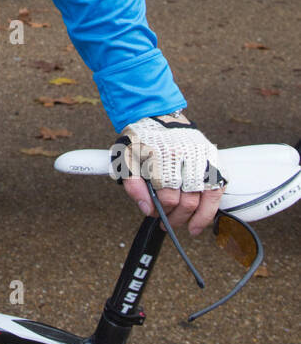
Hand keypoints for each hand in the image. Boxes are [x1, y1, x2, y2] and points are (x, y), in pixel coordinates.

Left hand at [112, 112, 224, 236]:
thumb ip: (133, 185)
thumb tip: (148, 209)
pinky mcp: (213, 158)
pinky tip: (201, 221)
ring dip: (194, 218)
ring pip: (204, 198)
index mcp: (163, 155)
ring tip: (187, 227)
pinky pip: (217, 190)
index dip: (160, 211)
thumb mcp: (126, 159)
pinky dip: (210, 209)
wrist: (156, 116)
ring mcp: (202, 157)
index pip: (167, 196)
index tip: (155, 214)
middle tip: (166, 221)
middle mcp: (185, 156)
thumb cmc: (141, 141)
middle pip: (186, 201)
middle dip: (175, 216)